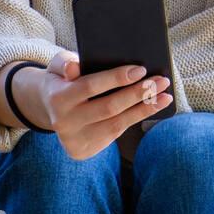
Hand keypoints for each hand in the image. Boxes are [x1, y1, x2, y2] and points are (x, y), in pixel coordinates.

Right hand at [34, 49, 171, 160]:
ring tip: (164, 96)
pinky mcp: (84, 150)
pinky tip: (152, 107)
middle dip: (138, 93)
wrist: (48, 108)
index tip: (140, 69)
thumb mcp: (58, 65)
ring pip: (116, 124)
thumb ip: (66, 62)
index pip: (91, 86)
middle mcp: (64, 122)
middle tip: (160, 81)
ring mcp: (74, 139)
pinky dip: (136, 119)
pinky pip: (115, 133)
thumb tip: (75, 66)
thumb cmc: (62, 79)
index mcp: (57, 97)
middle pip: (109, 107)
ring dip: (144, 109)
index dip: (116, 78)